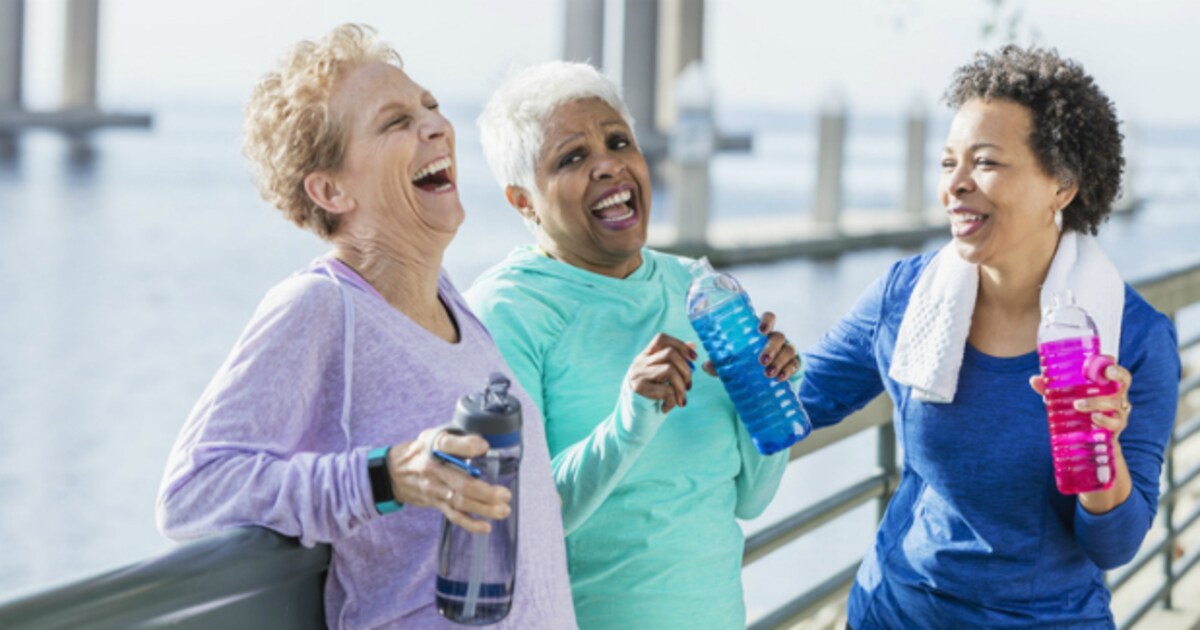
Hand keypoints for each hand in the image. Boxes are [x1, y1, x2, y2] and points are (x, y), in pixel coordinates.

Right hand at [386, 428, 511, 533]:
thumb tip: (483, 446)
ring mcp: (433, 489)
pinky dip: (470, 523)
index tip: (484, 447)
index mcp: (433, 446)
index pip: (448, 444)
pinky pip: (453, 515)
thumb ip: (458, 439)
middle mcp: (432, 469)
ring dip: (483, 509)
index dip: (467, 445)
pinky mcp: (434, 502)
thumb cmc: (421, 451)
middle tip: (505, 494)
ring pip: (459, 502)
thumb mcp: (434, 436)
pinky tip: (485, 527)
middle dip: (485, 492)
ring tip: (503, 510)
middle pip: (460, 483)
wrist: (391, 472)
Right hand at [627, 333, 696, 412]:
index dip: (680, 345)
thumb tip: (692, 345)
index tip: (694, 358)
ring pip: (669, 370)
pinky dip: (673, 400)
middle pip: (670, 354)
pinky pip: (666, 390)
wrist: (634, 420)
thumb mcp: (665, 377)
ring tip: (681, 399)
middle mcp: (640, 363)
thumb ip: (677, 361)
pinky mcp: (638, 389)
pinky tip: (667, 407)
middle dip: (686, 370)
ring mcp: (638, 375)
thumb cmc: (653, 397)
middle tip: (689, 386)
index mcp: (646, 356)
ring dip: (681, 387)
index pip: (662, 339)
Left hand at [701, 311, 800, 382]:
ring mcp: (786, 351)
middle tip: (761, 361)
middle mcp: (776, 339)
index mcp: (762, 333)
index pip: (769, 318)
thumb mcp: (734, 362)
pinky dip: (788, 371)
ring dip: (779, 361)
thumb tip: (706, 366)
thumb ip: (720, 363)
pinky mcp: (793, 364)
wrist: (767, 377)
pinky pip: (794, 364)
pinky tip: (780, 378)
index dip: (767, 321)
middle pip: (779, 336)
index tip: (761, 330)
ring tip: (768, 374)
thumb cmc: (748, 363)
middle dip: (771, 348)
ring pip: (788, 350)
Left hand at [1028, 356, 1133, 439]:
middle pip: (1124, 381)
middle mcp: (1118, 395)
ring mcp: (1119, 411)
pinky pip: (1114, 422)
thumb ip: (1051, 389)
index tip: (1106, 360)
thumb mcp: (1067, 399)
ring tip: (1078, 404)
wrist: (1093, 441)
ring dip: (1096, 401)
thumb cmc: (1081, 412)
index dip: (1113, 362)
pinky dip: (1104, 419)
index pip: (1115, 368)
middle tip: (1107, 372)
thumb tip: (1034, 380)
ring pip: (1115, 402)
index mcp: (1107, 384)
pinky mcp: (1116, 427)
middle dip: (1118, 374)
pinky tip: (1094, 418)